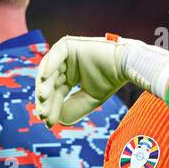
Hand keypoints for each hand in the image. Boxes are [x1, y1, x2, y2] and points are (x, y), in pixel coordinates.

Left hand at [36, 34, 168, 125]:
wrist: (125, 66)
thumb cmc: (110, 81)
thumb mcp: (89, 100)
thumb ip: (73, 109)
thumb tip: (56, 120)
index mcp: (69, 77)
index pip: (56, 94)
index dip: (51, 108)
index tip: (48, 123)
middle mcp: (65, 66)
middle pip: (50, 84)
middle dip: (46, 100)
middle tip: (43, 114)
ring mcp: (65, 54)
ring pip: (49, 71)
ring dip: (45, 85)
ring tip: (43, 98)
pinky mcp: (68, 45)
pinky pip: (55, 56)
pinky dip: (49, 65)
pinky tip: (43, 78)